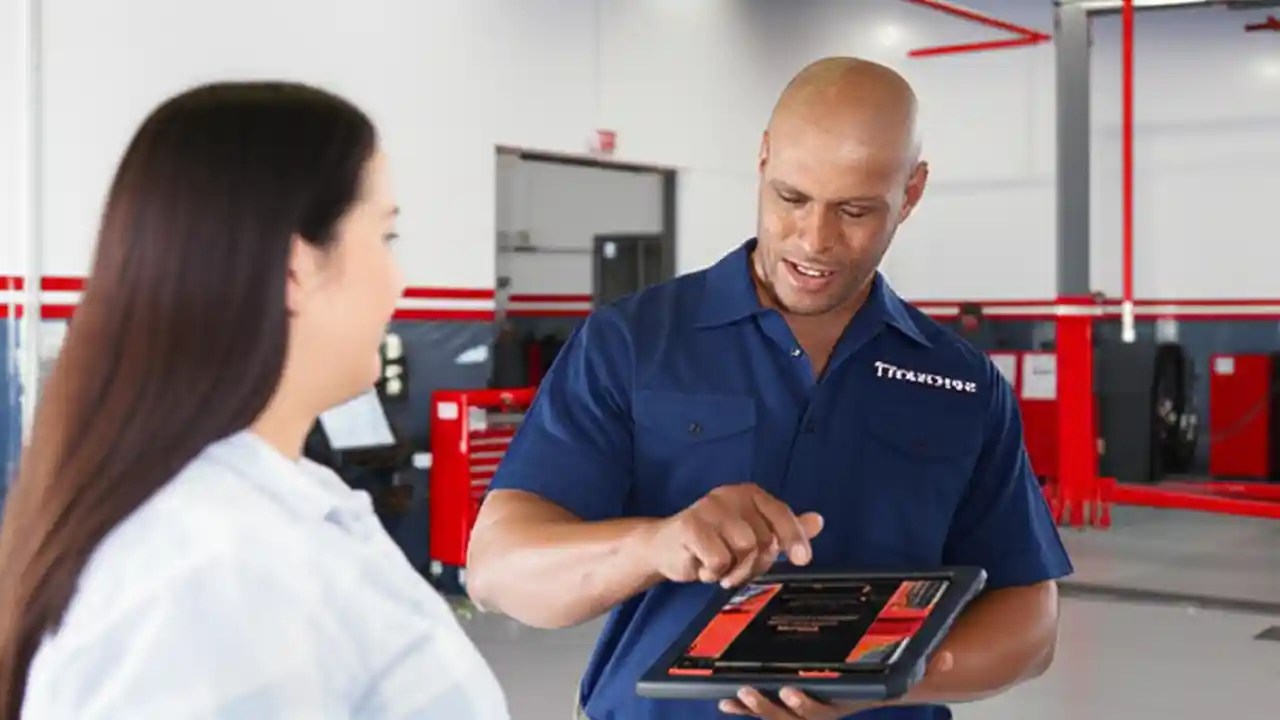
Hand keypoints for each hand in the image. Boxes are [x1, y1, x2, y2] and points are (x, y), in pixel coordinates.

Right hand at [647, 483, 823, 587]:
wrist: (664, 548)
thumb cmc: (711, 542)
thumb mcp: (752, 535)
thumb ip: (784, 529)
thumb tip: (818, 521)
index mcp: (748, 494)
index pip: (780, 513)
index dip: (794, 537)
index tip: (803, 559)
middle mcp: (729, 495)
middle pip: (763, 538)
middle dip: (754, 563)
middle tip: (736, 567)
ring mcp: (708, 508)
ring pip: (744, 550)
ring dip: (734, 570)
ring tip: (719, 567)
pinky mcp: (690, 525)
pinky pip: (719, 560)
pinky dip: (713, 572)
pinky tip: (702, 564)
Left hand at [718, 650, 955, 718]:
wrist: (887, 686)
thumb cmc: (895, 677)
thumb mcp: (914, 669)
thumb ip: (930, 664)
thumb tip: (948, 656)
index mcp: (847, 705)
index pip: (824, 712)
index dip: (805, 704)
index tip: (789, 689)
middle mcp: (824, 712)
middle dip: (768, 709)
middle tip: (747, 691)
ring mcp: (805, 710)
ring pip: (777, 718)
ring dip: (753, 709)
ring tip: (733, 696)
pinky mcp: (792, 704)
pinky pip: (768, 710)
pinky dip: (747, 707)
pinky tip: (725, 699)